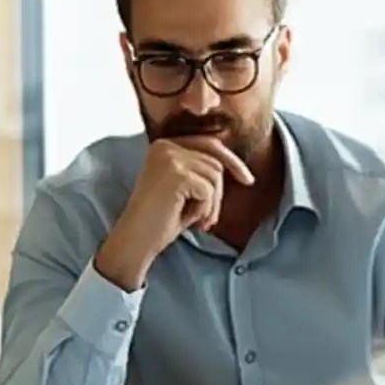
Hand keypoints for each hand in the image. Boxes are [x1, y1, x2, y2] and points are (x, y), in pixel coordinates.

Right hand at [96, 137, 255, 290]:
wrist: (136, 240)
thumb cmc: (160, 219)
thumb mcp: (184, 188)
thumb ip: (201, 170)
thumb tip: (235, 166)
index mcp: (164, 145)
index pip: (209, 144)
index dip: (232, 162)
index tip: (248, 181)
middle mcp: (165, 146)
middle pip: (215, 161)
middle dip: (218, 194)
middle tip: (209, 219)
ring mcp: (169, 158)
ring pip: (215, 176)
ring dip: (211, 204)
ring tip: (196, 220)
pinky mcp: (176, 174)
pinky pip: (209, 190)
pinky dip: (203, 209)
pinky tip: (187, 219)